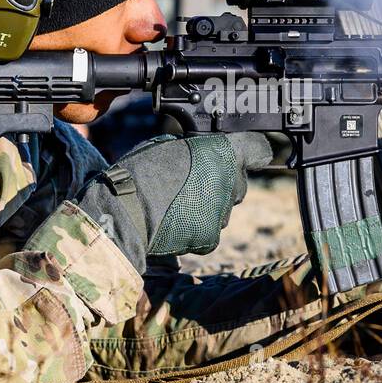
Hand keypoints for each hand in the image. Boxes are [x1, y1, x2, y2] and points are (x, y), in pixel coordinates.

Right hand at [74, 132, 272, 272]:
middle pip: (237, 184)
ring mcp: (222, 211)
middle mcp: (229, 181)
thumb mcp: (170, 145)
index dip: (255, 153)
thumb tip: (205, 154)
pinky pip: (209, 233)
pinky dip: (196, 230)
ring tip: (177, 204)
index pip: (258, 150)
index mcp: (222, 152)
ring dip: (207, 208)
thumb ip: (198, 149)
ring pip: (222, 210)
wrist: (123, 210)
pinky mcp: (211, 237)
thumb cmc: (140, 171)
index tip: (253, 156)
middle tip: (193, 184)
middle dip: (221, 184)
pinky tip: (175, 222)